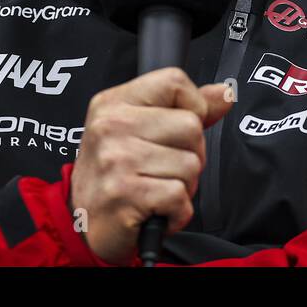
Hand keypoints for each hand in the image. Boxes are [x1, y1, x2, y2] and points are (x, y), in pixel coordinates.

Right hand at [69, 67, 233, 264]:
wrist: (82, 224)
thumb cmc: (115, 175)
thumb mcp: (141, 129)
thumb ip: (184, 109)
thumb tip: (224, 93)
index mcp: (114, 102)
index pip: (174, 82)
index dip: (192, 107)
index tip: (176, 131)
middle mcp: (111, 126)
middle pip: (191, 126)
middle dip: (189, 155)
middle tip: (162, 169)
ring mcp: (116, 159)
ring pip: (191, 165)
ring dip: (183, 187)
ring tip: (155, 189)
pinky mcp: (124, 194)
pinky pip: (180, 197)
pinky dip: (177, 213)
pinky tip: (156, 210)